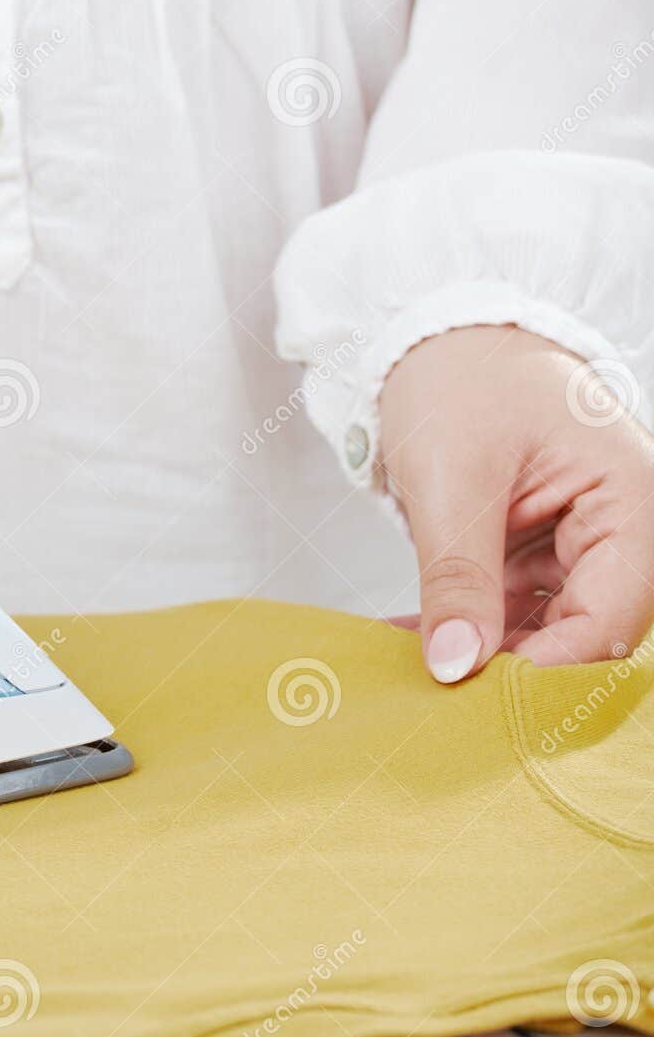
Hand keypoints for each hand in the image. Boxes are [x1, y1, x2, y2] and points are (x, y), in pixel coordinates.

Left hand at [380, 325, 653, 680]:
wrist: (430, 334)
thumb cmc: (457, 381)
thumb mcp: (451, 480)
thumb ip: (457, 577)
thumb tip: (455, 665)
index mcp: (630, 501)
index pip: (613, 616)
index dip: (552, 665)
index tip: (481, 696)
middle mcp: (617, 526)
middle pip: (585, 629)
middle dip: (516, 666)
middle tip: (441, 702)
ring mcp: (574, 539)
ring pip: (543, 625)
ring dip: (482, 651)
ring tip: (415, 675)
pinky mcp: (531, 546)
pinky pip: (507, 605)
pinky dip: (462, 624)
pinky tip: (406, 644)